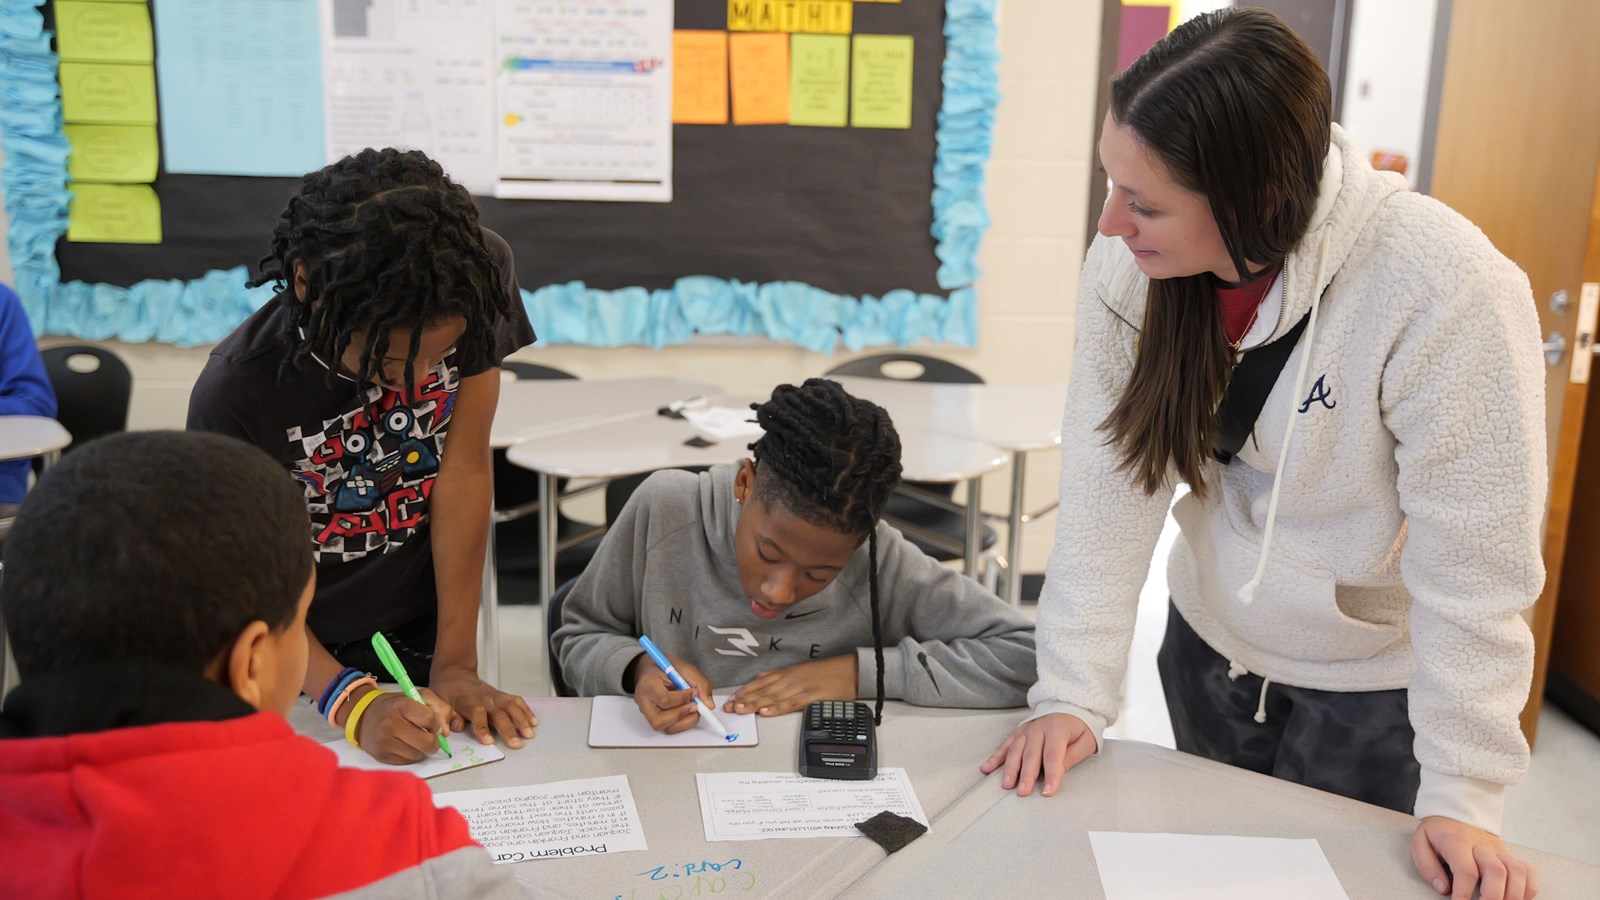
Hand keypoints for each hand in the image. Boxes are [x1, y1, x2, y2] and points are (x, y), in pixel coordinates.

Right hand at [353, 688, 453, 764]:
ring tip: (412, 738)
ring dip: (420, 749)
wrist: (363, 716)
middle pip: (427, 742)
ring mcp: (385, 742)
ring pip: (418, 755)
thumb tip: (447, 731)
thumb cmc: (395, 706)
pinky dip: (410, 755)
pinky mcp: (381, 756)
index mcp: (401, 705)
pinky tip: (403, 745)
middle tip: (428, 736)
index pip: (430, 719)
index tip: (433, 724)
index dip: (436, 724)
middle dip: (433, 741)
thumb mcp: (416, 696)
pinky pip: (407, 761)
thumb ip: (438, 707)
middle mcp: (391, 724)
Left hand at [429, 667, 537, 747]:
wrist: (455, 675)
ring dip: (522, 720)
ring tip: (529, 734)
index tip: (489, 742)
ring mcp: (495, 696)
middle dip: (508, 729)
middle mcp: (484, 698)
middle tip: (516, 744)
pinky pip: (516, 701)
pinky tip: (533, 721)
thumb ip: (444, 716)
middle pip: (499, 712)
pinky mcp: (502, 695)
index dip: (483, 728)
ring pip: (511, 706)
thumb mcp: (437, 702)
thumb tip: (451, 729)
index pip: (477, 714)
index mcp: (467, 701)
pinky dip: (526, 710)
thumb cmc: (446, 692)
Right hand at [631, 652, 714, 733]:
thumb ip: (699, 683)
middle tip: (695, 705)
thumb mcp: (684, 667)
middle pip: (660, 721)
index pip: (664, 699)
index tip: (694, 692)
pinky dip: (683, 721)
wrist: (652, 669)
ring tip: (692, 706)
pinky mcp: (653, 718)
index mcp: (648, 684)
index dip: (683, 698)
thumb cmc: (665, 667)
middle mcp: (644, 701)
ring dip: (685, 720)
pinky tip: (687, 709)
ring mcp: (647, 712)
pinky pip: (669, 728)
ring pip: (665, 728)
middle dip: (682, 715)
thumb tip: (708, 704)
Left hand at [725, 655, 857, 715]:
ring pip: (773, 698)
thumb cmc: (827, 670)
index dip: (745, 691)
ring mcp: (800, 688)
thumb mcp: (800, 668)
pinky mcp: (810, 697)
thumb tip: (761, 676)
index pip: (760, 683)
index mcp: (787, 672)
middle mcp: (790, 679)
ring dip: (755, 704)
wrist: (850, 671)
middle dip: (745, 700)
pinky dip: (777, 708)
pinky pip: (791, 704)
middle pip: (763, 691)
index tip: (732, 698)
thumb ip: (778, 674)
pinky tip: (766, 712)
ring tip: (741, 710)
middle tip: (730, 707)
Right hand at [979, 713, 1096, 797]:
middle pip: (1031, 754)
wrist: (1070, 706)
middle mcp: (1038, 728)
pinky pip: (1005, 745)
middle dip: (1026, 775)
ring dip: (1010, 768)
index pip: (1053, 755)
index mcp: (1057, 729)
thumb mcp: (1086, 741)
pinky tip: (987, 768)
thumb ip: (1072, 757)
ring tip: (1007, 784)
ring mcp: (1026, 730)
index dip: (1051, 775)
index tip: (1048, 791)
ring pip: (1015, 750)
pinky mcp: (1018, 733)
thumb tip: (1058, 772)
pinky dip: (995, 757)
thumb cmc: (1079, 727)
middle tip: (1023, 792)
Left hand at [1411, 816, 1538, 899]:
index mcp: (1457, 842)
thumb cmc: (1438, 833)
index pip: (1466, 870)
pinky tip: (1519, 898)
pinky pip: (1528, 870)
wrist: (1455, 813)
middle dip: (1493, 897)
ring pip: (1517, 871)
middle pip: (1496, 872)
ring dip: (1514, 894)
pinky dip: (1529, 888)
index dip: (1464, 893)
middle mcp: (1482, 846)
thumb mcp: (1420, 842)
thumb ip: (1427, 866)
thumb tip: (1443, 888)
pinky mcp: (1509, 854)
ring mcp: (1499, 850)